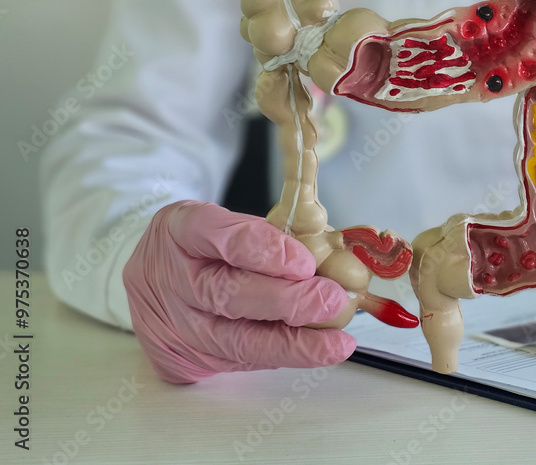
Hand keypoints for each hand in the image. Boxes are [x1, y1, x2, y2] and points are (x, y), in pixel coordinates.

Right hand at [123, 201, 355, 382]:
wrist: (152, 282)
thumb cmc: (205, 249)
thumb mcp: (229, 222)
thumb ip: (273, 235)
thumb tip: (333, 257)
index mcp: (180, 229)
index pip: (220, 237)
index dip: (264, 250)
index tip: (305, 262)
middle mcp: (170, 278)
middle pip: (226, 294)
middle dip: (287, 301)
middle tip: (331, 300)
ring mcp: (172, 324)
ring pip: (234, 341)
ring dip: (293, 344)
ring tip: (335, 343)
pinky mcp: (180, 360)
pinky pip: (237, 361)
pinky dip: (280, 355)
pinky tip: (313, 352)